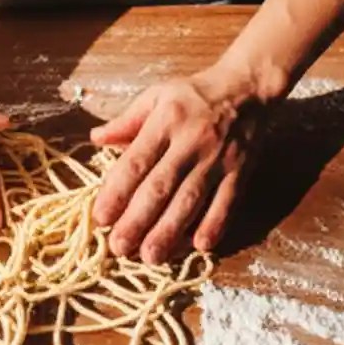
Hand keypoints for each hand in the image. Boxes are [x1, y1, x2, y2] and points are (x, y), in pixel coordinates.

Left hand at [90, 68, 266, 263]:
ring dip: (170, 231)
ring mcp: (218, 159)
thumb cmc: (194, 95)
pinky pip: (227, 202)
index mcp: (165, 121)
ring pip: (191, 200)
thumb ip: (127, 121)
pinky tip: (199, 247)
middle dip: (138, 220)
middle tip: (119, 248)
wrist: (248, 87)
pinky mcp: (240, 171)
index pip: (136, 161)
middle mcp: (191, 142)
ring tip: (151, 257)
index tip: (101, 218)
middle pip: (161, 187)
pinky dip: (214, 225)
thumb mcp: (157, 96)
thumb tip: (95, 139)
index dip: (117, 192)